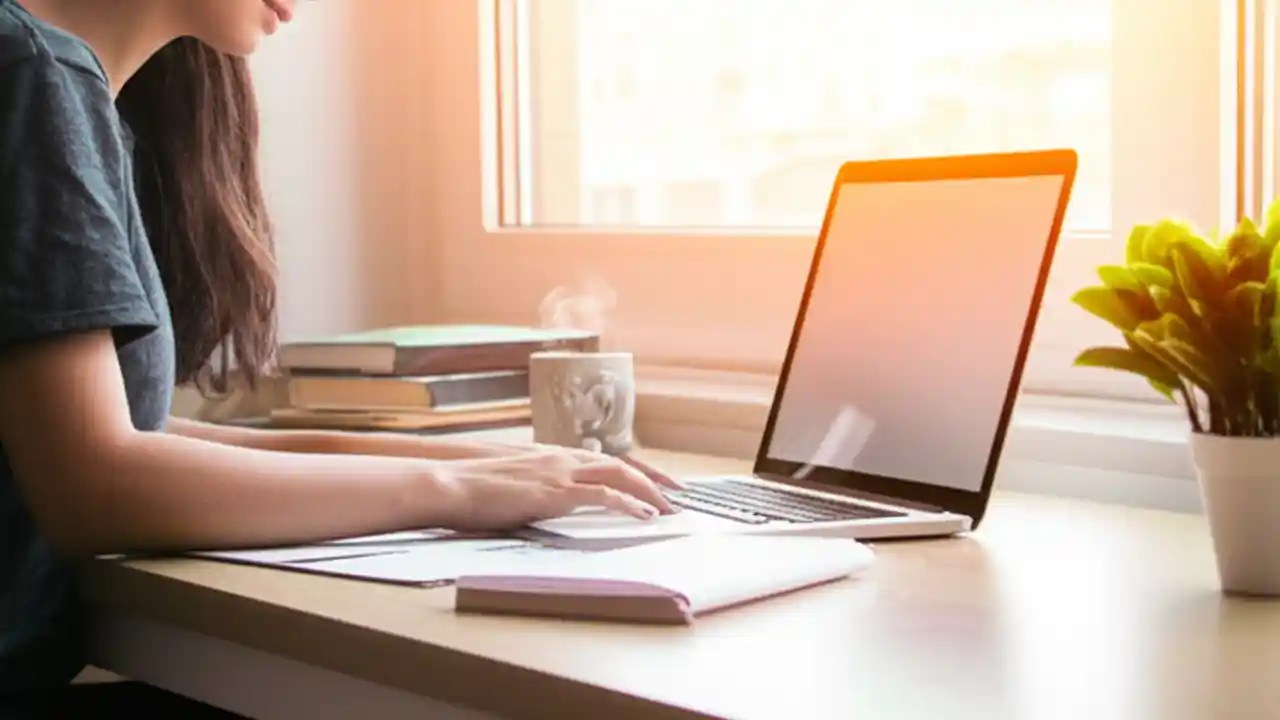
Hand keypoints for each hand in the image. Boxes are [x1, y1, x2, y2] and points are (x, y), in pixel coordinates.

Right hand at [432, 448, 678, 530]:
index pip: (605, 460)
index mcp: (553, 456)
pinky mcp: (555, 491)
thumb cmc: (475, 489)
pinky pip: (602, 496)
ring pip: (619, 476)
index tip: (657, 483)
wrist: (452, 483)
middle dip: (653, 480)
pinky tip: (645, 515)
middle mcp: (562, 458)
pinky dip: (628, 504)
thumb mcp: (514, 484)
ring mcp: (560, 472)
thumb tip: (551, 502)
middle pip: (620, 465)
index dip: (635, 471)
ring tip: (669, 509)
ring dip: (648, 492)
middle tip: (677, 497)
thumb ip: (538, 488)